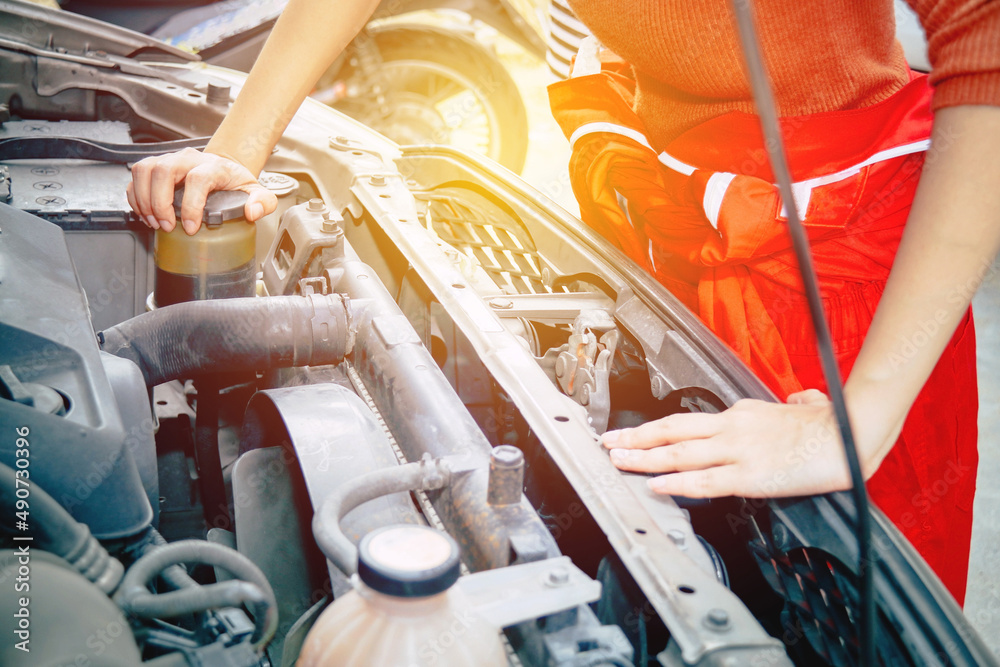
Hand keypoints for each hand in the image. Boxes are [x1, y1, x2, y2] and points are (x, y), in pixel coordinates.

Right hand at [126, 148, 276, 234]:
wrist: (224, 168)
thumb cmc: (236, 182)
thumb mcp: (257, 192)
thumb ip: (262, 203)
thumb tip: (251, 212)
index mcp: (214, 166)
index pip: (197, 179)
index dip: (191, 205)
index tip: (191, 227)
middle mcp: (189, 159)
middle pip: (164, 171)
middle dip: (160, 203)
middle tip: (166, 226)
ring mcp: (169, 160)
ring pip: (145, 170)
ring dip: (144, 199)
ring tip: (154, 222)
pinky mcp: (155, 166)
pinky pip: (136, 177)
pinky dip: (136, 197)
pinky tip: (146, 214)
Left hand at [602, 389, 856, 497]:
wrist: (854, 430)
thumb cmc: (834, 422)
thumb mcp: (807, 405)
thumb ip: (797, 403)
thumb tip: (799, 399)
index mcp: (742, 413)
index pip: (692, 422)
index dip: (661, 431)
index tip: (641, 436)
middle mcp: (732, 427)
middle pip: (671, 430)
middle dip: (635, 437)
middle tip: (608, 441)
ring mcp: (737, 450)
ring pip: (677, 453)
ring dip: (643, 457)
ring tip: (617, 461)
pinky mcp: (749, 475)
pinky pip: (703, 481)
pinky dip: (675, 483)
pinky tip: (655, 485)